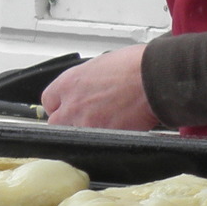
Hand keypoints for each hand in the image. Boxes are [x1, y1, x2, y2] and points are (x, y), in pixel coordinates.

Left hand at [41, 47, 158, 130]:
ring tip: (110, 123)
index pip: (50, 100)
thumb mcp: (105, 63)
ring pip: (76, 135)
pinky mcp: (102, 136)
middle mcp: (72, 104)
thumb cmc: (139, 65)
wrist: (156, 78)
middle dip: (71, 121)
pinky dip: (109, 138)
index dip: (62, 104)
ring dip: (89, 131)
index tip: (71, 106)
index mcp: (70, 82)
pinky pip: (98, 143)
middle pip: (57, 122)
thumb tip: (97, 85)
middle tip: (90, 117)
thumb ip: (92, 79)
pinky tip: (122, 128)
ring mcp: (84, 122)